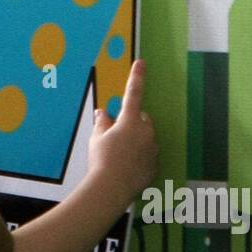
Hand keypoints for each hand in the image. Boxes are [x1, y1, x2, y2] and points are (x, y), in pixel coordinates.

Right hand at [86, 59, 158, 207]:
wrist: (111, 188)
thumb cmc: (101, 159)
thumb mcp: (96, 139)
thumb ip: (102, 123)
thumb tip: (103, 113)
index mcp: (130, 121)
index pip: (133, 93)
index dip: (136, 77)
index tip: (141, 63)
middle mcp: (146, 132)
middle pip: (141, 120)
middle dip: (131, 123)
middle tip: (115, 136)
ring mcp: (153, 149)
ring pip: (146, 138)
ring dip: (136, 141)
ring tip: (119, 156)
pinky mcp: (155, 165)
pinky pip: (148, 155)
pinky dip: (139, 157)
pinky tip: (126, 168)